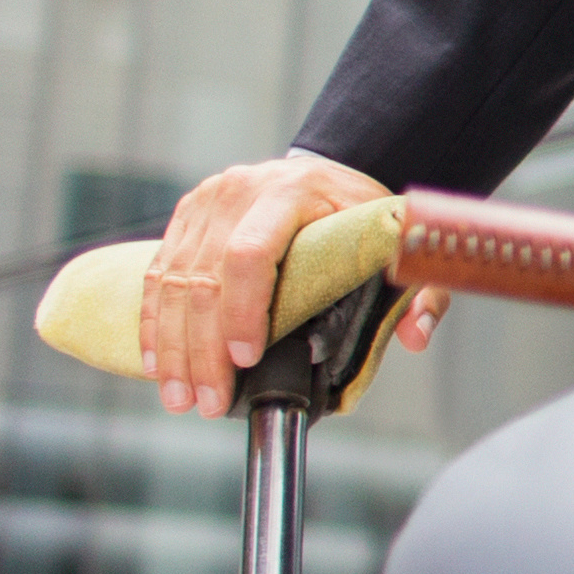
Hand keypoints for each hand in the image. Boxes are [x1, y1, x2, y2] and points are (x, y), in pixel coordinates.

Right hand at [137, 152, 435, 416]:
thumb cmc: (359, 214)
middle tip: (206, 403)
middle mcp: (239, 191)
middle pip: (204, 278)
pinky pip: (159, 273)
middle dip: (203, 349)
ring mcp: (205, 202)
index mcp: (292, 193)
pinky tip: (157, 363)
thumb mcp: (396, 243)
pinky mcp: (186, 216)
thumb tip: (415, 336)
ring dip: (173, 347)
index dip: (242, 311)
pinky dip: (156, 322)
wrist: (326, 170)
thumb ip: (417, 288)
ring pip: (173, 282)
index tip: (246, 360)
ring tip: (180, 397)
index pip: (250, 254)